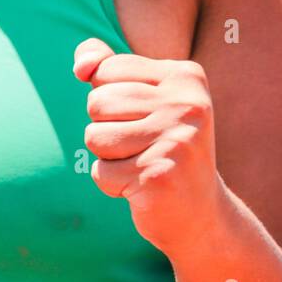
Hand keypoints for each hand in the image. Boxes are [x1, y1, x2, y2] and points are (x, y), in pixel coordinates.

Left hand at [73, 37, 223, 259]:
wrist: (201, 214)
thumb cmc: (162, 148)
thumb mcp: (142, 98)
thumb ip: (104, 67)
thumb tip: (80, 67)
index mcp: (186, 76)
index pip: (108, 70)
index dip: (109, 99)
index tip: (144, 119)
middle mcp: (186, 104)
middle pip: (97, 103)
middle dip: (106, 129)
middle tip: (143, 147)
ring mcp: (175, 141)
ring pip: (94, 137)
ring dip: (108, 158)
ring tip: (141, 165)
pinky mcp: (158, 176)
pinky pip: (101, 173)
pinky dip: (112, 185)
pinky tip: (142, 188)